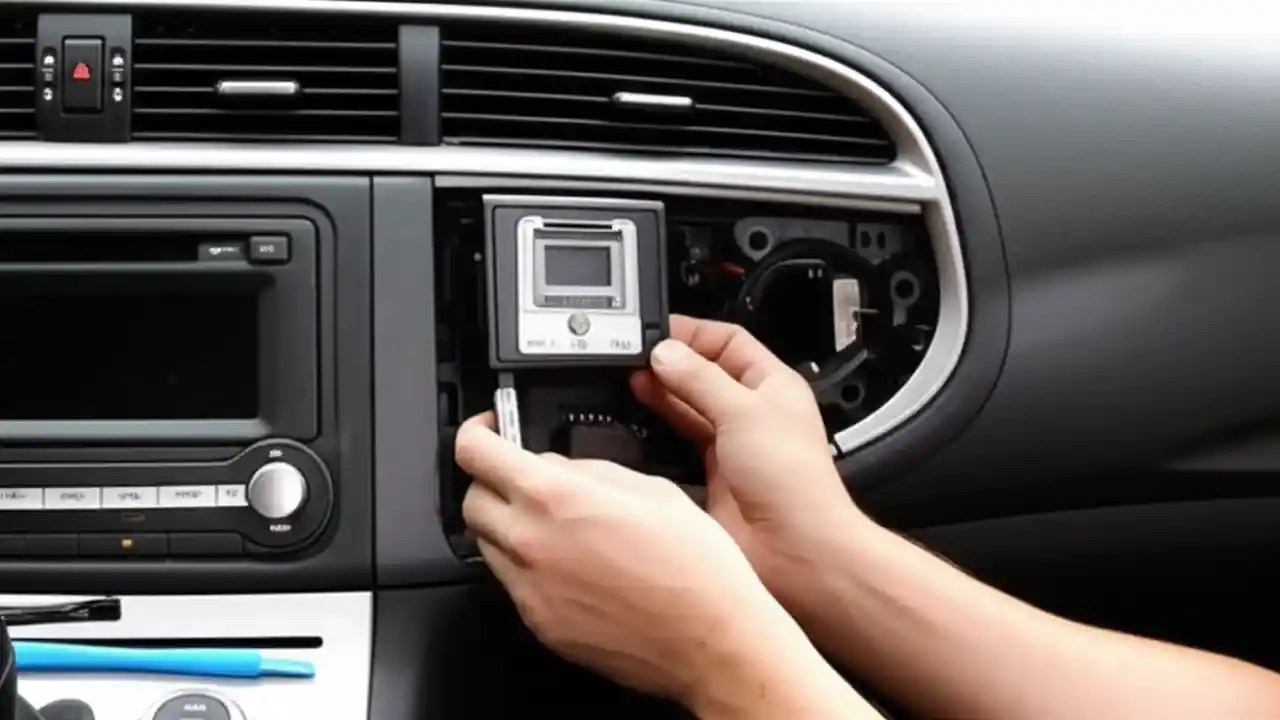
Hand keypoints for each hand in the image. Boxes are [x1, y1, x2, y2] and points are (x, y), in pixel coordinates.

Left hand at [455, 413, 864, 717]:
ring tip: (557, 524)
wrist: (712, 639)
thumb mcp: (650, 488)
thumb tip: (560, 466)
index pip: (476, 453)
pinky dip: (530, 566)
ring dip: (509, 525)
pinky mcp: (540, 625)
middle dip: (490, 481)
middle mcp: (531, 544)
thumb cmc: (695, 567)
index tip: (489, 430)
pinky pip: (514, 584)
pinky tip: (573, 564)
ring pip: (489, 544)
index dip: (476, 432)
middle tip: (522, 476)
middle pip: (472, 501)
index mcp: (555, 498)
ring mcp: (530, 590)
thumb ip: (590, 471)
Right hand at [630, 315, 870, 612]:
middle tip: (634, 357)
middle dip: (670, 363)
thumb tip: (666, 352)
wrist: (795, 549)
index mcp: (772, 384)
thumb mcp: (744, 412)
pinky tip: (637, 420)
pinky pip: (677, 443)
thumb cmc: (794, 480)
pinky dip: (657, 430)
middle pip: (703, 373)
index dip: (693, 332)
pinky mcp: (710, 476)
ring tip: (630, 380)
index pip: (728, 341)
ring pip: (687, 407)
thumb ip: (700, 379)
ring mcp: (730, 444)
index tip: (656, 331)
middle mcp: (751, 412)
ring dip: (660, 394)